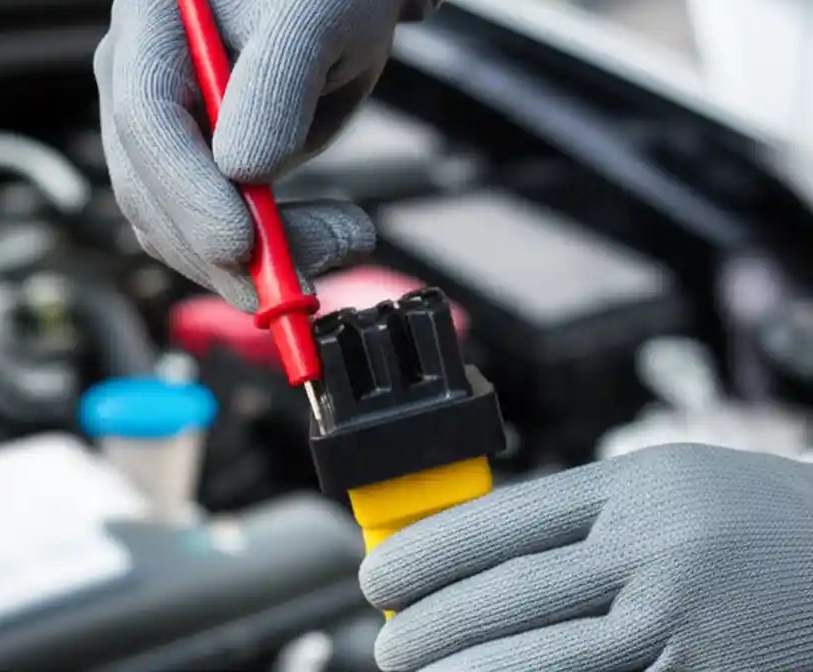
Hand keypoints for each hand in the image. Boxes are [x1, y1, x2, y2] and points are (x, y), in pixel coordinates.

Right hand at [93, 0, 469, 310]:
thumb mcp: (314, 16)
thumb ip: (277, 86)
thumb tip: (244, 172)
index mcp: (148, 26)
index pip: (146, 122)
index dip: (188, 191)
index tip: (242, 244)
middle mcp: (131, 82)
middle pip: (149, 191)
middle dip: (225, 249)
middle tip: (310, 276)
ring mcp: (150, 134)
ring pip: (173, 231)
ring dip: (251, 265)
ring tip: (344, 240)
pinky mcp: (181, 173)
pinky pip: (202, 238)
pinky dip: (259, 259)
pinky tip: (321, 240)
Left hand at [360, 444, 812, 670]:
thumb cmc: (762, 524)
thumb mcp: (673, 488)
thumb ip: (587, 515)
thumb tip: (478, 552)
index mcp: (638, 487)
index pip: (501, 520)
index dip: (425, 553)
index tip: (379, 575)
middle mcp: (658, 549)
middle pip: (510, 593)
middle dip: (431, 626)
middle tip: (388, 646)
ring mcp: (688, 622)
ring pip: (546, 658)